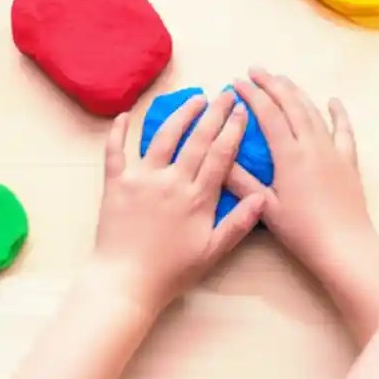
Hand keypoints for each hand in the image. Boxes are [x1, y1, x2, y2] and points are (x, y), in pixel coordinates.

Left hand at [91, 95, 263, 310]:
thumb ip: (238, 223)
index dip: (233, 130)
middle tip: (226, 95)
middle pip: (197, 139)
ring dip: (181, 114)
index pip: (220, 154)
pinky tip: (126, 114)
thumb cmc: (171, 271)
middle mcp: (171, 180)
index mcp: (197, 197)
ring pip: (163, 137)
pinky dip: (120, 131)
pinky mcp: (116, 184)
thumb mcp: (212, 252)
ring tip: (194, 99)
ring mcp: (142, 179)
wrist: (125, 283)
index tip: (242, 111)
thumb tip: (262, 197)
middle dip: (214, 114)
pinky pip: (116, 151)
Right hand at [227, 68, 377, 274]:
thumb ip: (242, 182)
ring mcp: (333, 150)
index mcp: (289, 155)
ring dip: (297, 93)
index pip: (268, 114)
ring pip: (313, 112)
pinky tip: (333, 101)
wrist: (345, 245)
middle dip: (272, 84)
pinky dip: (338, 113)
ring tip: (282, 79)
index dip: (252, 95)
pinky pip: (344, 130)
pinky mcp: (349, 161)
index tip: (237, 83)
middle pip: (291, 104)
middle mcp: (312, 145)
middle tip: (256, 70)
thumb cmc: (302, 231)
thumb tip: (219, 159)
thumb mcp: (267, 208)